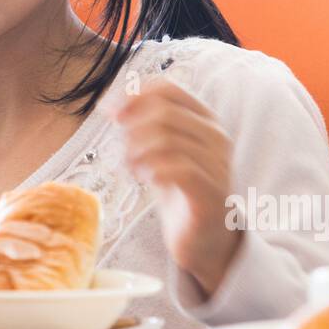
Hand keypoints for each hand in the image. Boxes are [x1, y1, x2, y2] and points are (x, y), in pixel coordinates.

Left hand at [111, 75, 241, 295]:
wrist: (203, 239)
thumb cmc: (179, 191)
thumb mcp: (159, 152)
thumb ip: (142, 127)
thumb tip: (110, 105)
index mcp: (205, 120)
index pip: (169, 89)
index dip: (134, 95)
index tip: (111, 113)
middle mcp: (216, 137)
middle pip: (165, 113)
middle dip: (132, 127)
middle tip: (120, 148)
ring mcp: (218, 164)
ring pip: (169, 140)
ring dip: (137, 151)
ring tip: (130, 167)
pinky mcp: (212, 193)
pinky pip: (180, 170)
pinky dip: (152, 171)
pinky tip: (144, 179)